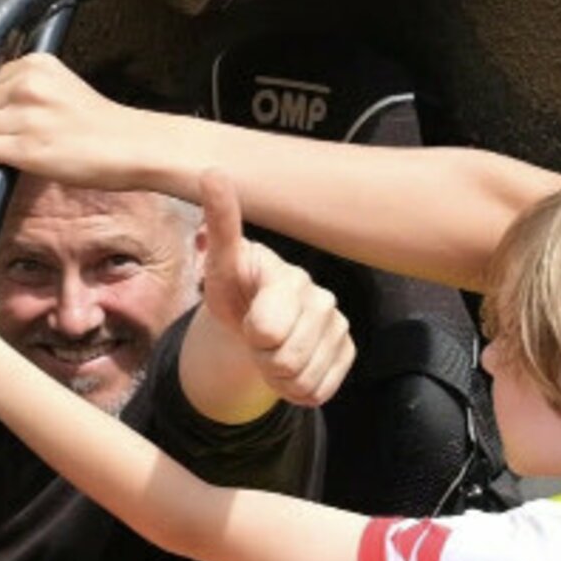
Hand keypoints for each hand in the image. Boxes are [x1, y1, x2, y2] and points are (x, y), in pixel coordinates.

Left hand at [0, 53, 146, 188]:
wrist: (131, 148)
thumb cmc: (104, 124)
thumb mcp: (64, 86)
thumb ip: (31, 86)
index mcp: (39, 64)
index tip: (0, 113)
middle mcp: (29, 85)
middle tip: (7, 134)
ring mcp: (25, 116)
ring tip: (5, 148)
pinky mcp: (24, 147)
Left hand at [199, 169, 353, 407]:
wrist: (254, 321)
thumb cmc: (236, 289)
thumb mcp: (219, 264)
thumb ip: (221, 225)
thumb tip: (213, 172)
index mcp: (286, 276)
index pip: (268, 328)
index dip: (254, 334)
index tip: (252, 320)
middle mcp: (319, 296)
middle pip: (284, 359)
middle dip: (261, 357)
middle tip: (255, 336)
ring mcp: (337, 323)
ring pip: (302, 378)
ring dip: (278, 374)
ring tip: (271, 349)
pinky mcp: (347, 348)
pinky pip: (319, 389)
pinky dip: (299, 387)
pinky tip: (292, 362)